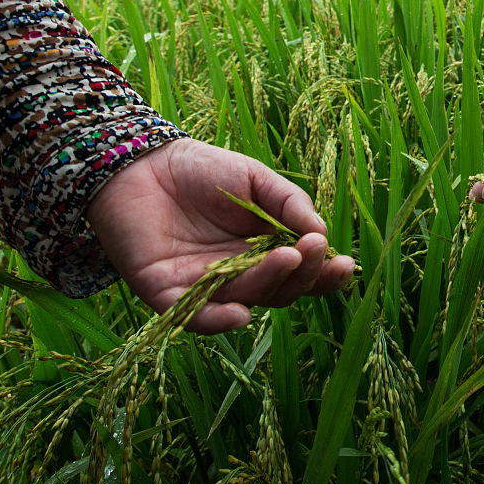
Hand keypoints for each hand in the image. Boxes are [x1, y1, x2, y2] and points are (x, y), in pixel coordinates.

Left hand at [86, 138, 353, 333]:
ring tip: (286, 257)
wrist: (139, 162)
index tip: (344, 264)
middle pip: (280, 291)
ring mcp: (205, 287)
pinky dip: (217, 321)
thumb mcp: (255, 179)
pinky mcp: (167, 293)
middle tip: (310, 249)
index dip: (324, 274)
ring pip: (246, 300)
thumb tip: (321, 233)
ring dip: (269, 285)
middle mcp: (239, 275)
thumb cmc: (201, 170)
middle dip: (302, 274)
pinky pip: (194, 316)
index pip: (301, 273)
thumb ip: (288, 203)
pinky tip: (240, 314)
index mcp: (265, 250)